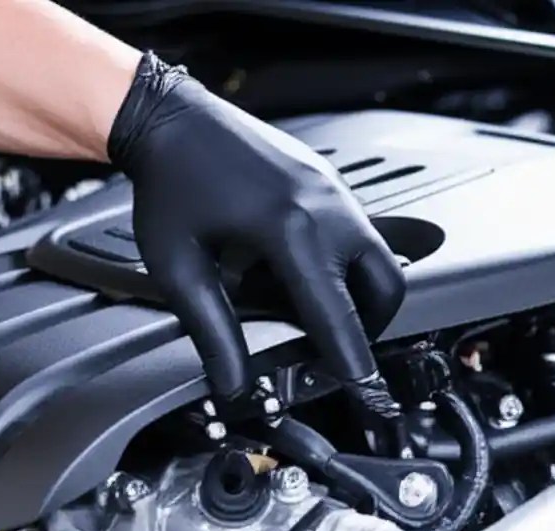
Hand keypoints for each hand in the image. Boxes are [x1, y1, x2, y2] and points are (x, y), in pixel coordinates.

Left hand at [107, 53, 404, 404]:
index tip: (362, 386)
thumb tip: (233, 382)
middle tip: (336, 350)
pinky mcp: (331, 184)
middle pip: (383, 288)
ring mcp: (335, 192)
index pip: (338, 313)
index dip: (350, 358)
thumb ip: (213, 332)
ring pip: (381, 261)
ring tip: (310, 309)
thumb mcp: (180, 268)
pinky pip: (360, 235)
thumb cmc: (170, 185)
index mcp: (292, 230)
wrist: (172, 121)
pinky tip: (298, 271)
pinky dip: (346, 265)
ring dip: (360, 295)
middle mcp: (326, 208)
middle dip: (368, 327)